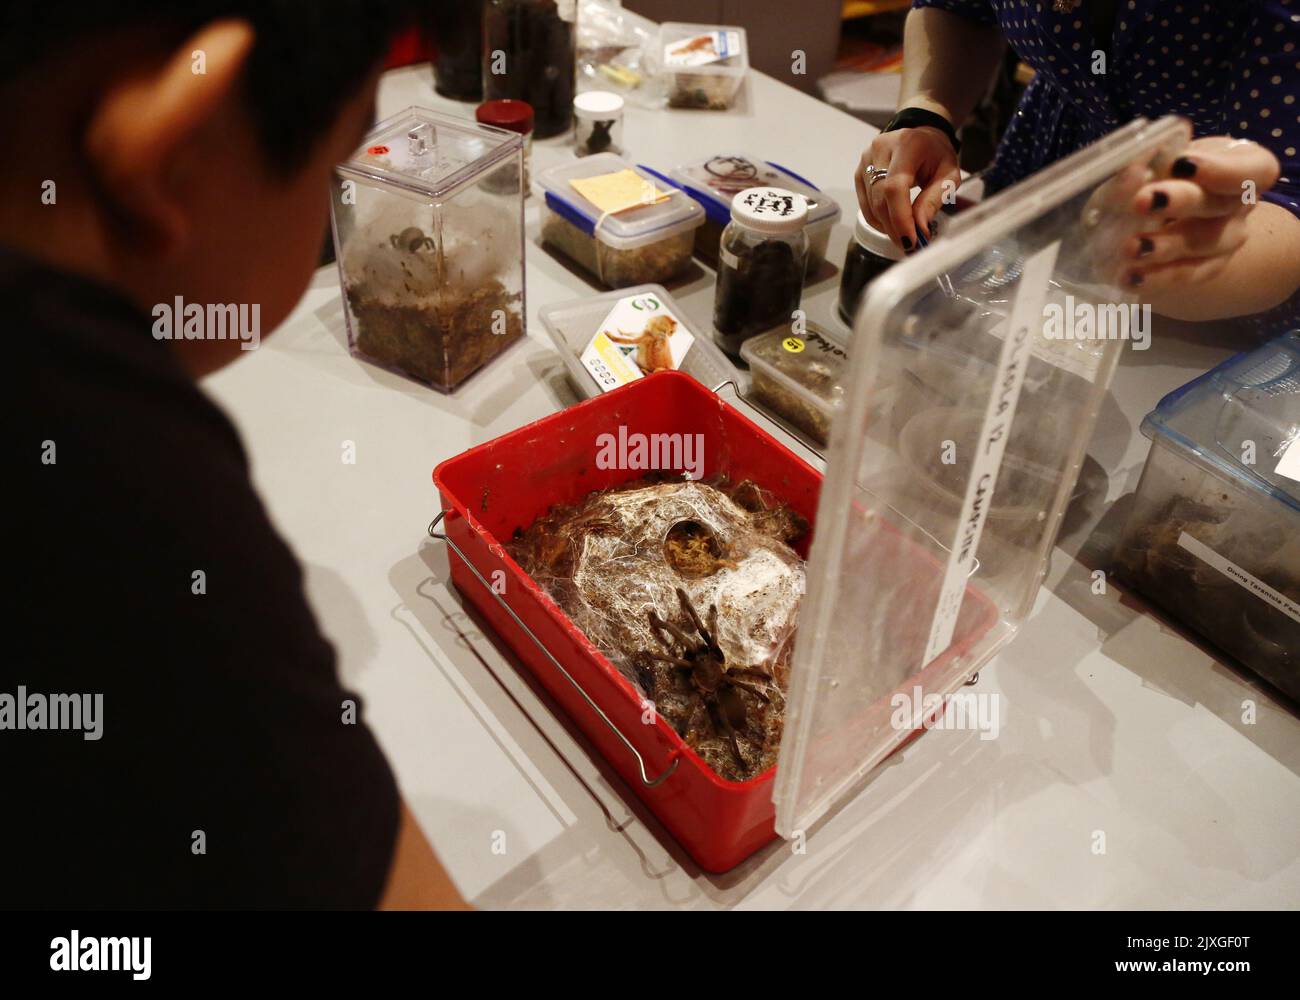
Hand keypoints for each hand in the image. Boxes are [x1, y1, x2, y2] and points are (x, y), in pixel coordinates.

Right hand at [855, 125, 960, 253]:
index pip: (894, 188)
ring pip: (871, 205)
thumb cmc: (937, 155)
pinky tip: (892, 224)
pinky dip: (878, 220)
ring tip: (905, 235)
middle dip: (895, 228)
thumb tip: (920, 229)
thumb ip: (934, 199)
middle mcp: (880, 150)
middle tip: (911, 246)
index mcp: (906, 145)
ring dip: (887, 227)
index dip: (900, 218)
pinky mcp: (859, 171)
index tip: (911, 242)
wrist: (921, 133)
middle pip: (880, 200)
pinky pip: (865, 204)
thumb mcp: (948, 174)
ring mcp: (865, 161)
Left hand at [1123, 136, 1280, 290]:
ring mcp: (1228, 239)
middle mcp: (1242, 203)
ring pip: (1202, 244)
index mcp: (1245, 165)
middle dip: (1179, 202)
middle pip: (1219, 204)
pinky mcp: (1208, 268)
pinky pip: (1185, 275)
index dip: (1220, 169)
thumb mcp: (1163, 158)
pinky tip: (1128, 277)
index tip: (1182, 164)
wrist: (1172, 213)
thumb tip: (1131, 172)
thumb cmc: (1170, 172)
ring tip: (1131, 248)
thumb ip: (1148, 161)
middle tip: (1142, 202)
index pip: (1250, 169)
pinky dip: (1155, 277)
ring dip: (1164, 247)